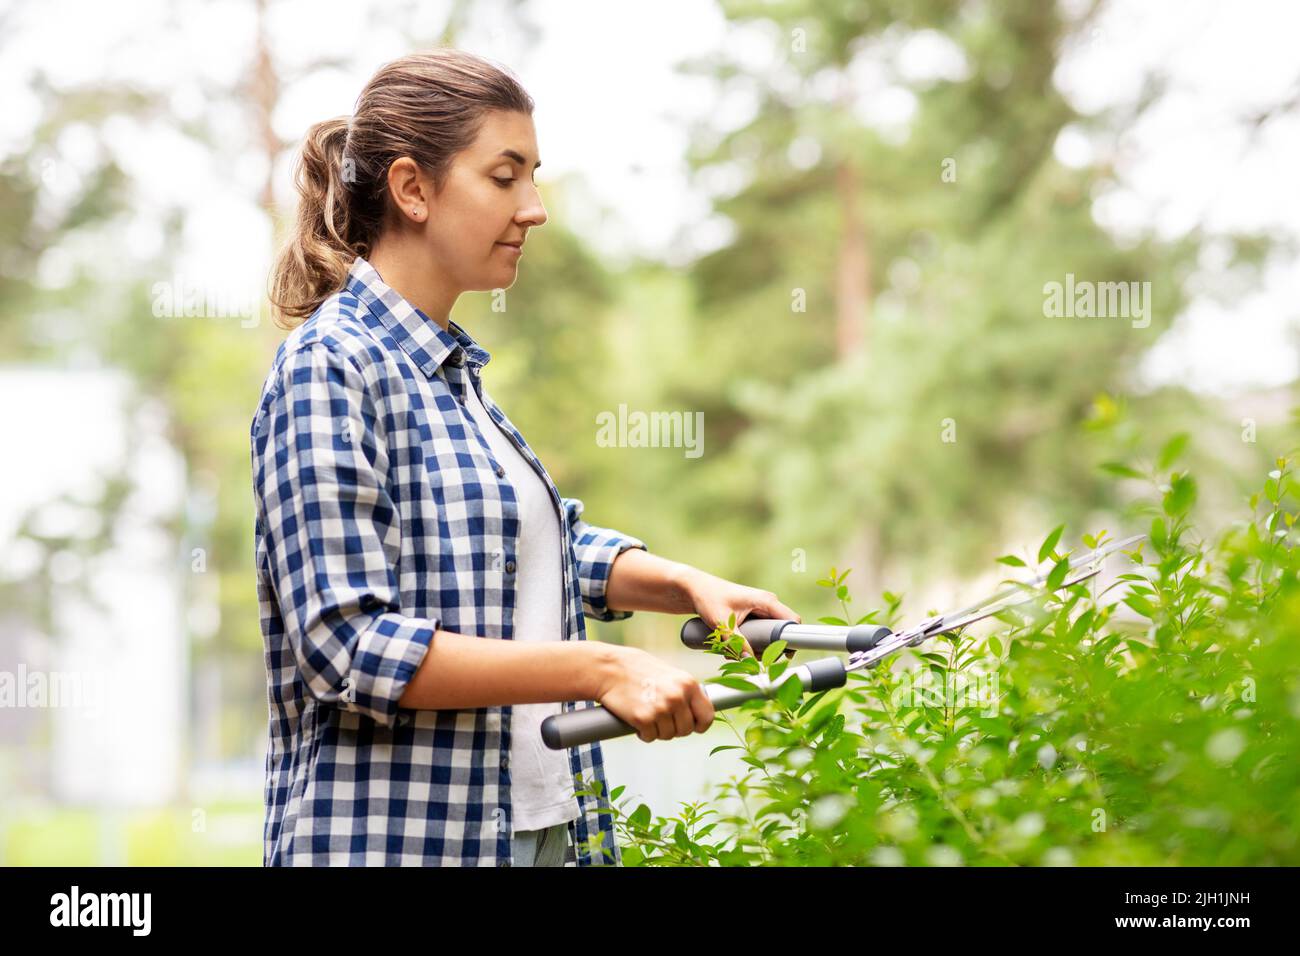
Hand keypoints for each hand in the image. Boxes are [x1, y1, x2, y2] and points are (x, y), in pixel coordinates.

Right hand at [596, 646, 714, 742]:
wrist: (609, 668)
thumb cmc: (638, 670)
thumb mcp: (670, 675)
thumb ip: (684, 692)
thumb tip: (697, 713)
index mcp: (688, 684)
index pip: (707, 716)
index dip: (700, 725)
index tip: (692, 726)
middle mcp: (677, 697)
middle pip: (686, 729)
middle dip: (674, 728)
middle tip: (661, 719)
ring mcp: (660, 709)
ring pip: (668, 735)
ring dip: (658, 730)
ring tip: (647, 715)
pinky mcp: (643, 719)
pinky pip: (650, 737)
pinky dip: (644, 733)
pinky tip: (637, 721)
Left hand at [679, 568, 801, 659]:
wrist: (693, 589)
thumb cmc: (708, 598)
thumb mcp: (722, 622)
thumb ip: (735, 642)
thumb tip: (748, 660)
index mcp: (766, 601)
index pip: (791, 621)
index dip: (792, 640)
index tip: (782, 656)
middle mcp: (766, 604)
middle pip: (779, 632)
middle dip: (768, 649)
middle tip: (751, 658)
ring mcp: (759, 610)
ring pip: (768, 635)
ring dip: (757, 648)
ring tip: (737, 654)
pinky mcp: (751, 616)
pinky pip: (758, 633)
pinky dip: (750, 643)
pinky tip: (736, 650)